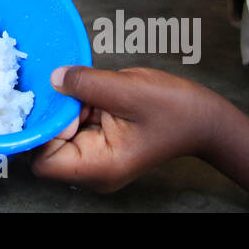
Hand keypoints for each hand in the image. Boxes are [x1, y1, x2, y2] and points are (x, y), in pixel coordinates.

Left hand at [31, 66, 225, 191]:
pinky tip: (95, 94)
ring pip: (60, 134)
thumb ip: (86, 83)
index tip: (58, 103)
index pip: (43, 161)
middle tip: (75, 90)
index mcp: (99, 167)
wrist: (205, 119)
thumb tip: (53, 78)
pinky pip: (75, 127)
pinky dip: (78, 108)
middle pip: (48, 147)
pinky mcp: (101, 145)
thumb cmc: (174, 109)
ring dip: (68, 109)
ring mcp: (97, 159)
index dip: (43, 131)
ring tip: (92, 92)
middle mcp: (94, 171)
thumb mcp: (127, 89)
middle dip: (56, 116)